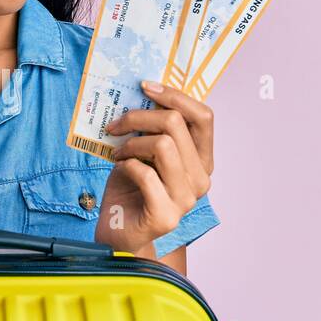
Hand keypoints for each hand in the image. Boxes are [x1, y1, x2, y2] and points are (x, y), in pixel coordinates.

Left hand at [94, 79, 214, 254]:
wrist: (119, 233)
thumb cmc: (131, 189)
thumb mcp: (145, 152)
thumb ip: (153, 130)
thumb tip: (142, 93)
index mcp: (202, 160)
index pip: (204, 116)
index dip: (175, 95)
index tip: (145, 87)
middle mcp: (201, 179)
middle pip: (176, 124)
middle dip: (138, 116)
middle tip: (115, 125)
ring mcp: (186, 199)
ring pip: (163, 145)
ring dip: (131, 142)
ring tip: (118, 152)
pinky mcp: (166, 215)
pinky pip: (145, 173)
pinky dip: (126, 165)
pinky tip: (119, 170)